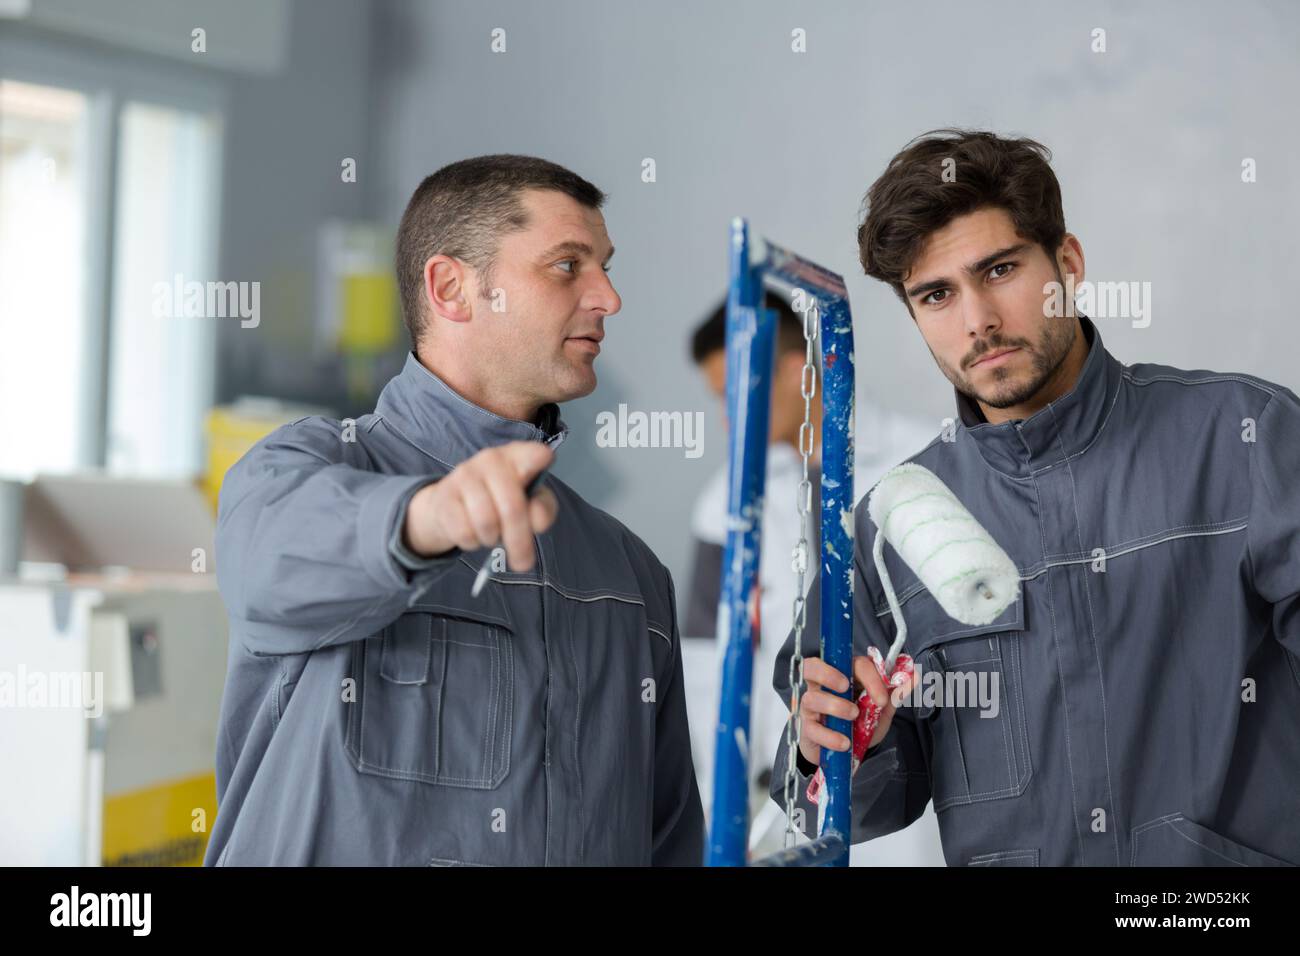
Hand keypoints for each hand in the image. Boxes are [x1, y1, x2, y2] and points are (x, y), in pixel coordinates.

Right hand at [402, 441, 557, 571]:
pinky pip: (464, 532)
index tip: (543, 468)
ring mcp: (465, 475)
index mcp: (519, 457)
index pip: (534, 453)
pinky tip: (473, 533)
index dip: (540, 461)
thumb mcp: (528, 503)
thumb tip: (537, 520)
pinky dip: (472, 542)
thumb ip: (542, 510)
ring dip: (492, 539)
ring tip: (492, 535)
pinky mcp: (444, 495)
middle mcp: (492, 459)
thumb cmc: (499, 502)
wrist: (450, 505)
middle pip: (512, 507)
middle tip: (523, 563)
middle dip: (519, 541)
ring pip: (486, 522)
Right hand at [793, 654, 914, 767]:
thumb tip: (914, 675)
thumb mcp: (880, 711)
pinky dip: (830, 736)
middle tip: (846, 687)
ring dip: (834, 706)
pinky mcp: (806, 729)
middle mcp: (822, 687)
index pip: (852, 664)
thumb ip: (895, 694)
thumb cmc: (860, 726)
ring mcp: (811, 707)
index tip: (883, 699)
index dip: (869, 677)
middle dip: (828, 673)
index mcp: (843, 676)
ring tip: (852, 717)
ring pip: (811, 697)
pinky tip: (844, 743)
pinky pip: (811, 728)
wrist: (846, 755)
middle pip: (812, 666)